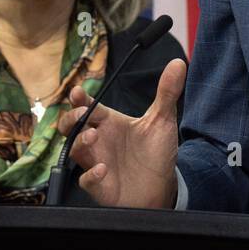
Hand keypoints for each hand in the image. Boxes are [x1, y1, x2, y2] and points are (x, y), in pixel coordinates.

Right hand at [56, 58, 185, 207]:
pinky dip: (91, 175)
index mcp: (109, 122)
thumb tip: (178, 63)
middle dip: (70, 118)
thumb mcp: (162, 120)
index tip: (77, 91)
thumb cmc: (156, 152)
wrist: (163, 186)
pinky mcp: (101, 185)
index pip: (88, 106)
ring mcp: (96, 162)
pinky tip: (102, 169)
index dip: (79, 98)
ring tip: (93, 135)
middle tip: (81, 113)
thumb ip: (167, 93)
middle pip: (70, 127)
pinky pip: (87, 181)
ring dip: (80, 142)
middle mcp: (99, 141)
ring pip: (75, 151)